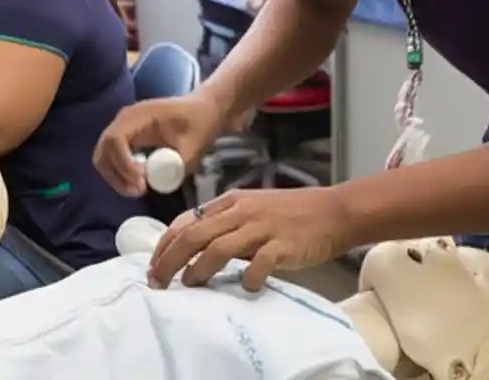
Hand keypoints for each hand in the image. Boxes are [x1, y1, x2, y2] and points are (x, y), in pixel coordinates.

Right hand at [93, 94, 228, 196]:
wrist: (202, 111)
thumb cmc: (199, 124)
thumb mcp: (194, 146)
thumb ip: (176, 165)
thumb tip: (158, 182)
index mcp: (140, 115)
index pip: (115, 139)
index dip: (123, 164)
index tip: (141, 183)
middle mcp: (125, 119)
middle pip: (104, 150)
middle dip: (116, 175)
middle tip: (138, 191)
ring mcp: (123, 128)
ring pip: (104, 156)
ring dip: (116, 177)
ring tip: (139, 190)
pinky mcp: (126, 137)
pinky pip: (112, 157)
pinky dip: (120, 173)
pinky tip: (139, 182)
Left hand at [148, 187, 352, 291]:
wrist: (334, 211)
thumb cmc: (292, 213)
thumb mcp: (252, 209)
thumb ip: (226, 224)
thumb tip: (194, 247)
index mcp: (230, 202)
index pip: (186, 221)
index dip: (165, 245)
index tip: (153, 266)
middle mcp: (241, 211)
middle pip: (194, 235)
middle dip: (170, 260)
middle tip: (158, 282)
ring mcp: (261, 227)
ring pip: (218, 248)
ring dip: (198, 270)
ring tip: (190, 285)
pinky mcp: (282, 244)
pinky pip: (258, 264)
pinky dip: (248, 279)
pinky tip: (248, 287)